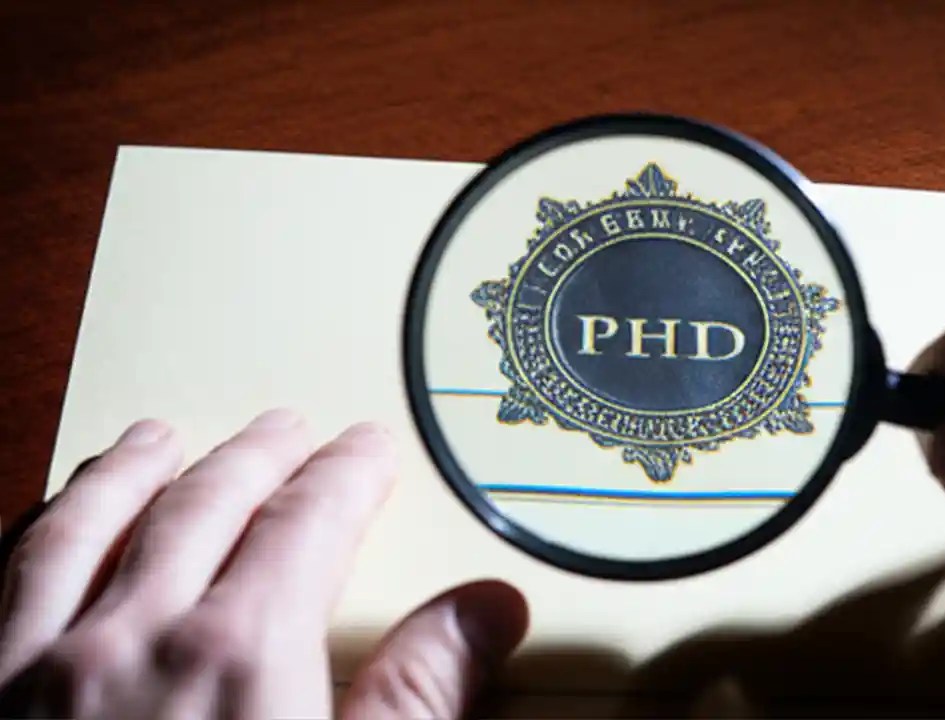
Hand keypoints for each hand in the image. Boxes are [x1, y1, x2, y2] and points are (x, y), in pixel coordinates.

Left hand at [0, 411, 527, 718]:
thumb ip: (421, 692)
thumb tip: (486, 609)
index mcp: (238, 653)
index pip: (307, 521)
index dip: (345, 475)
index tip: (365, 452)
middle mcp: (129, 637)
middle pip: (204, 502)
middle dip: (256, 454)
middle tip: (287, 428)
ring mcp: (35, 667)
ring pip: (84, 522)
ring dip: (131, 468)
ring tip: (160, 437)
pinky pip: (2, 577)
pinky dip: (40, 528)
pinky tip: (51, 524)